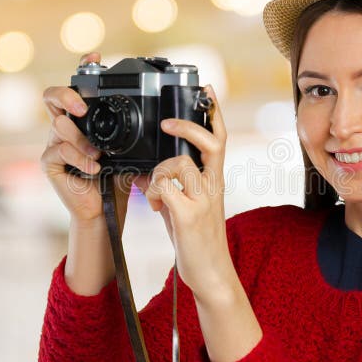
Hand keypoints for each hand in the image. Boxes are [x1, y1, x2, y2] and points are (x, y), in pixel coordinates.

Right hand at [40, 52, 148, 225]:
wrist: (104, 212)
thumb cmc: (117, 180)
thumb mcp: (132, 154)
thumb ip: (140, 137)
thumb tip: (167, 121)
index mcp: (85, 119)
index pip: (79, 87)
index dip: (83, 68)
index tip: (95, 57)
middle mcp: (66, 126)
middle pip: (53, 96)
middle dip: (67, 96)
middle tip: (83, 109)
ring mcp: (55, 142)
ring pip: (58, 125)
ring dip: (79, 139)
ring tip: (97, 154)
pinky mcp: (49, 162)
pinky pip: (58, 151)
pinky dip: (78, 158)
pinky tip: (93, 168)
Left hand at [144, 85, 232, 299]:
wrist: (209, 272)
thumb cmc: (195, 238)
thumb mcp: (183, 205)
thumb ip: (170, 185)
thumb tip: (143, 170)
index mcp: (214, 179)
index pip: (219, 138)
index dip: (214, 111)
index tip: (205, 88)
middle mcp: (213, 185)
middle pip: (210, 141)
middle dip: (187, 126)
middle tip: (167, 123)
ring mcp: (203, 200)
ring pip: (179, 163)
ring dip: (159, 173)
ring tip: (155, 193)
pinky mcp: (190, 215)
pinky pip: (166, 188)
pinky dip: (155, 192)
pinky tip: (155, 206)